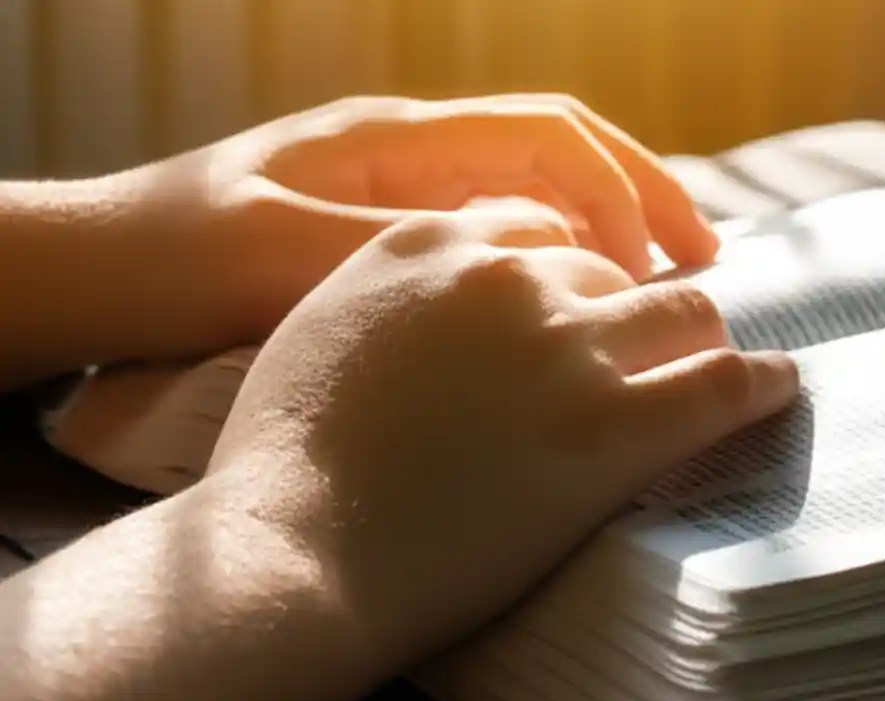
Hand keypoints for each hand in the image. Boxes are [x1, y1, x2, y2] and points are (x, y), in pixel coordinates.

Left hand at [192, 93, 715, 336]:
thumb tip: (530, 261)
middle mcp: (416, 155)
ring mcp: (408, 194)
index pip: (549, 136)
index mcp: (402, 141)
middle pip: (562, 152)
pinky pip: (502, 235)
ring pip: (539, 193)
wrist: (108, 270)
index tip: (664, 263)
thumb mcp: (292, 254)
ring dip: (609, 230)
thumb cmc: (187, 255)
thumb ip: (410, 249)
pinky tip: (576, 310)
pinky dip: (557, 262)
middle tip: (706, 263)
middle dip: (643, 196)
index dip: (625, 190)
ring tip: (662, 286)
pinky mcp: (395, 239)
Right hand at [205, 207, 795, 668]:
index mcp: (433, 244)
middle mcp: (509, 275)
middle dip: (625, 313)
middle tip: (642, 353)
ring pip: (683, 310)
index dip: (569, 278)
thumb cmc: (283, 464)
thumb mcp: (323, 333)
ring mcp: (565, 345)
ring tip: (715, 368)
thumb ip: (396, 298)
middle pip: (612, 271)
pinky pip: (723, 383)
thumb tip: (444, 309)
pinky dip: (760, 384)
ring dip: (696, 339)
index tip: (586, 311)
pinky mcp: (612, 424)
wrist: (291, 550)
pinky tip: (776, 389)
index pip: (540, 234)